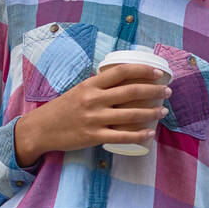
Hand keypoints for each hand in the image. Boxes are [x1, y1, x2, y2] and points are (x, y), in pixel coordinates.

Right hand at [14, 64, 170, 164]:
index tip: (158, 73)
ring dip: (151, 112)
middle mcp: (94, 99)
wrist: (41, 129)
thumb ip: (100, 86)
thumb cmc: (63, 108)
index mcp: (91, 85)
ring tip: (163, 111)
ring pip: (130, 114)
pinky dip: (138, 135)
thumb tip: (126, 80)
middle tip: (168, 92)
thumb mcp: (80, 90)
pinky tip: (150, 133)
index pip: (122, 72)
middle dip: (154, 91)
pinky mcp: (93, 136)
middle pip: (131, 91)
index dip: (143, 71)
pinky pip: (122, 136)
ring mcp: (94, 118)